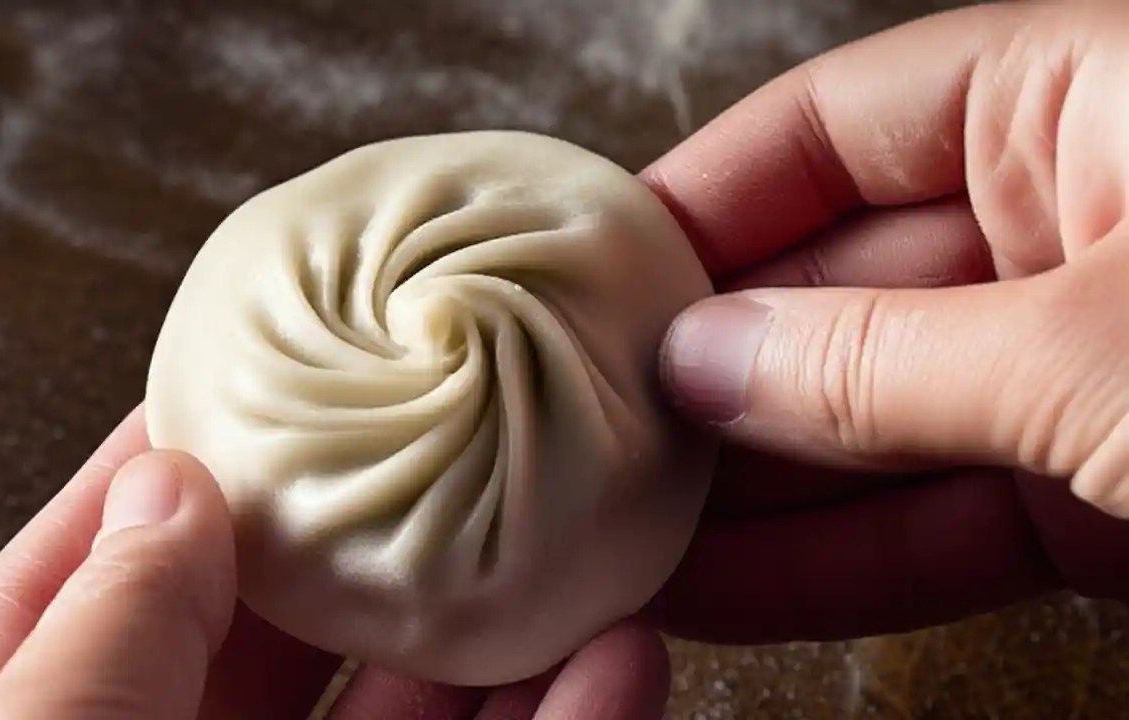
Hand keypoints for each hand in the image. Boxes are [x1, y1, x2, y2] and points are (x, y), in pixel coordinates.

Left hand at [0, 408, 671, 719]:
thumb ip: (99, 627)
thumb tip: (171, 477)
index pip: (103, 564)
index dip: (180, 462)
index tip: (267, 369)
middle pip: (284, 632)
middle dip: (367, 531)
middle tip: (448, 426)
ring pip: (413, 718)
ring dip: (494, 626)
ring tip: (567, 524)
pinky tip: (616, 658)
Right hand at [649, 0, 1128, 644]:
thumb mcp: (1101, 354)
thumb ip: (885, 363)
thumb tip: (702, 366)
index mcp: (1094, 109)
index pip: (841, 125)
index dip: (708, 197)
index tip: (597, 275)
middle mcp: (1077, 232)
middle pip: (839, 288)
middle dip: (715, 373)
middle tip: (589, 430)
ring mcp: (1085, 374)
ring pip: (878, 425)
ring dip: (754, 493)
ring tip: (623, 533)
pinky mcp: (1106, 502)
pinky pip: (943, 525)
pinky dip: (839, 567)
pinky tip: (723, 592)